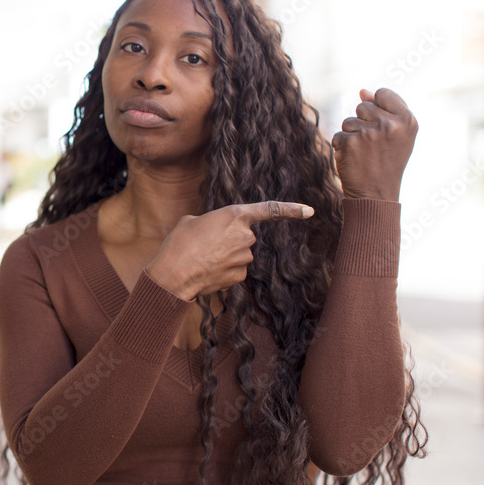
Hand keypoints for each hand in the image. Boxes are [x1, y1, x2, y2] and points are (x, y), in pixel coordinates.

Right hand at [144, 201, 313, 300]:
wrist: (174, 273)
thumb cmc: (179, 244)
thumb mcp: (191, 221)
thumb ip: (211, 222)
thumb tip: (212, 232)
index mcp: (235, 215)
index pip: (270, 210)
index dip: (292, 209)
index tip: (309, 211)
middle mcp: (245, 236)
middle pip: (244, 236)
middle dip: (229, 239)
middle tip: (205, 243)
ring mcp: (245, 257)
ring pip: (239, 254)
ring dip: (225, 255)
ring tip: (202, 257)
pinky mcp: (240, 275)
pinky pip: (235, 270)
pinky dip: (223, 270)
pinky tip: (207, 270)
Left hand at [332, 88, 416, 201]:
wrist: (376, 194)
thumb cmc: (387, 162)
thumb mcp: (396, 134)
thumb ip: (383, 109)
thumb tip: (362, 90)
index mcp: (407, 119)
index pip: (383, 92)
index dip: (378, 107)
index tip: (383, 126)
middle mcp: (390, 124)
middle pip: (363, 106)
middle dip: (364, 122)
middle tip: (374, 145)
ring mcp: (369, 133)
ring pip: (348, 121)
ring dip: (352, 135)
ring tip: (364, 153)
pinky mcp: (349, 142)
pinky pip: (338, 135)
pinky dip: (341, 147)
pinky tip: (354, 159)